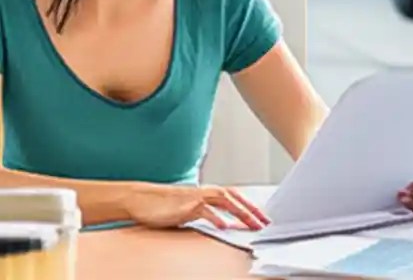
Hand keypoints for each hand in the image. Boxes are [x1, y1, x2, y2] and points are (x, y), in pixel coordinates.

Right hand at [125, 183, 270, 230]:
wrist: (141, 199)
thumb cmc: (165, 206)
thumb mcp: (190, 211)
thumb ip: (208, 214)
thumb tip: (226, 224)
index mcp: (208, 193)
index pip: (236, 198)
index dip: (251, 206)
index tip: (264, 218)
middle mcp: (206, 192)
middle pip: (235, 198)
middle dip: (252, 210)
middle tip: (265, 223)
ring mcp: (197, 198)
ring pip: (225, 202)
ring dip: (240, 213)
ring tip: (252, 225)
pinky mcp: (186, 206)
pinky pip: (205, 211)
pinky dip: (216, 218)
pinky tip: (224, 227)